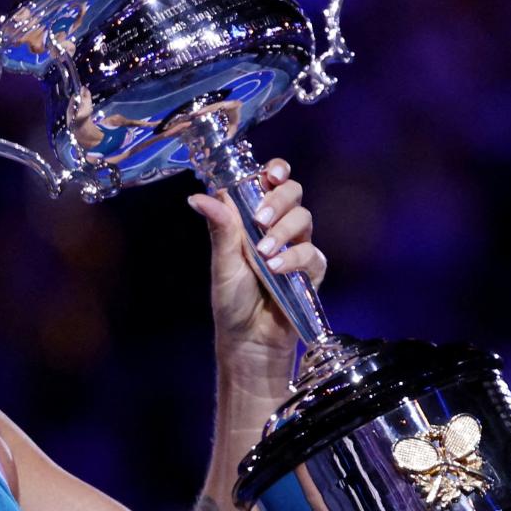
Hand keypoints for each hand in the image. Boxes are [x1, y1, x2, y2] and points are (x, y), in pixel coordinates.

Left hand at [185, 158, 324, 383]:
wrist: (248, 339)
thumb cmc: (232, 300)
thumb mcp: (222, 262)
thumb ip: (220, 228)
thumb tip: (197, 196)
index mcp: (254, 218)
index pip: (271, 182)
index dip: (276, 171)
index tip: (272, 174)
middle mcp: (278, 227)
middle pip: (293, 193)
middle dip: (279, 200)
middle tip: (260, 218)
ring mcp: (297, 247)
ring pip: (304, 219)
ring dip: (283, 231)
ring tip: (263, 254)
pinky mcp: (311, 271)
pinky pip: (312, 253)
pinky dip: (294, 259)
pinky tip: (276, 270)